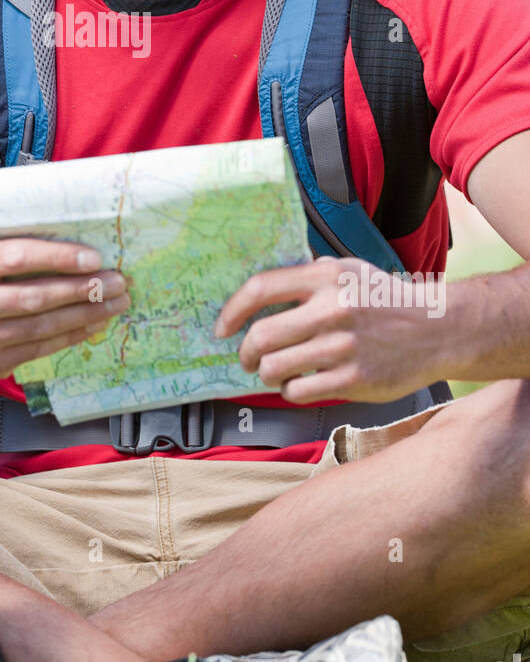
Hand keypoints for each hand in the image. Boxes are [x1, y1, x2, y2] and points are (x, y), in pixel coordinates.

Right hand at [0, 238, 128, 381]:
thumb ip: (12, 250)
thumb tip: (78, 246)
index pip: (15, 257)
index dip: (57, 257)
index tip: (94, 257)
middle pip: (32, 296)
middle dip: (81, 289)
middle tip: (116, 281)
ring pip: (40, 326)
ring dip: (84, 314)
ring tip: (114, 302)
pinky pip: (39, 349)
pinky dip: (71, 335)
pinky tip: (93, 323)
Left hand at [214, 257, 448, 402]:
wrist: (439, 330)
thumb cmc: (388, 300)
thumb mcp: (351, 270)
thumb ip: (312, 274)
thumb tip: (267, 285)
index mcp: (325, 278)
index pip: (260, 289)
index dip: (232, 311)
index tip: (222, 327)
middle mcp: (331, 310)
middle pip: (261, 336)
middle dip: (246, 352)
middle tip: (248, 358)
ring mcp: (342, 347)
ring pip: (275, 368)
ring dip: (267, 374)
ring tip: (275, 372)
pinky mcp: (353, 380)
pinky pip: (299, 391)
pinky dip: (291, 390)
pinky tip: (299, 383)